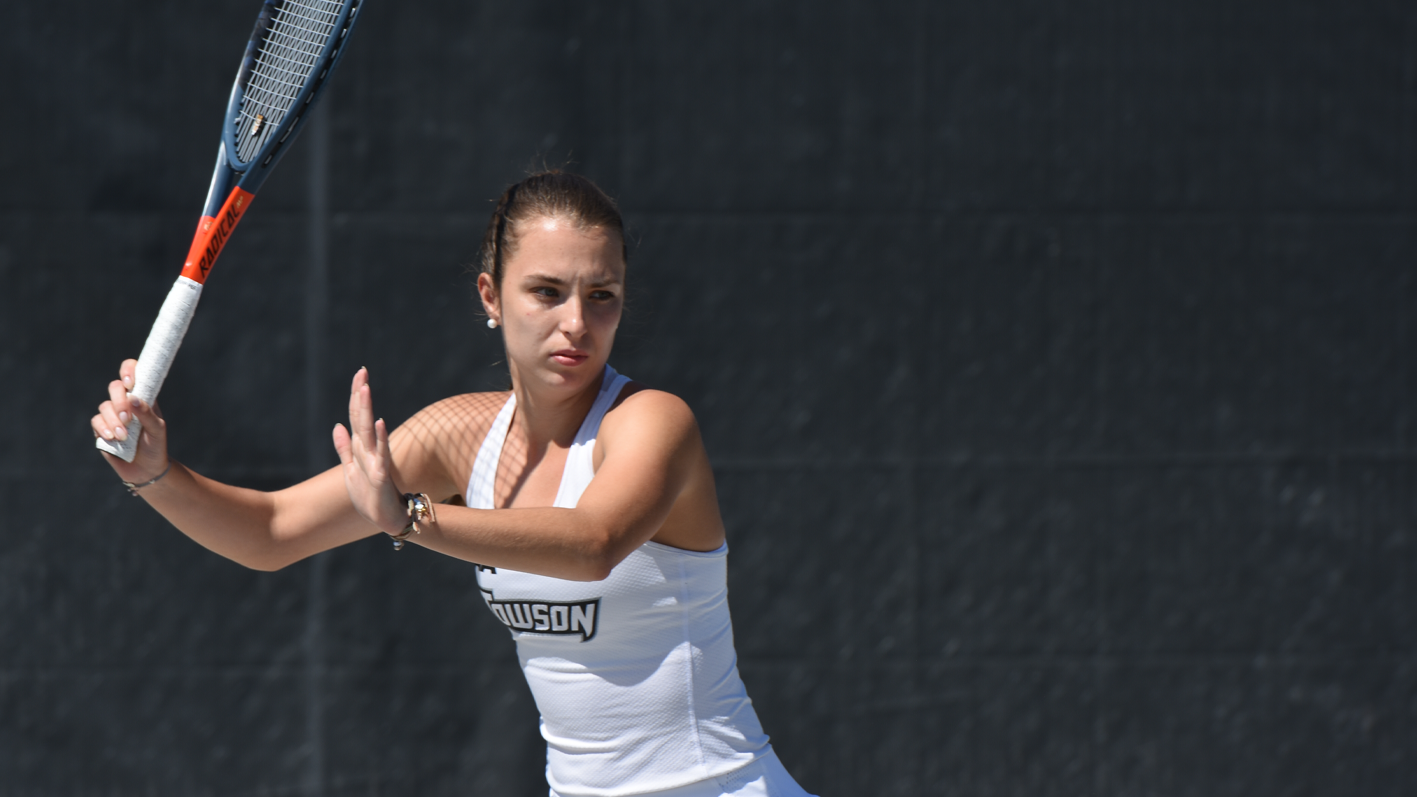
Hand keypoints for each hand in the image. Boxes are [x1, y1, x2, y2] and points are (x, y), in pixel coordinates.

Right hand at [92, 358, 169, 482]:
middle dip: (119, 402)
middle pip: (115, 387)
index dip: (128, 370)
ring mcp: (112, 415)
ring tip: (124, 436)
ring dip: (114, 420)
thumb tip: (132, 397)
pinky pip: (96, 421)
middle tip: (128, 419)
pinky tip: (113, 438)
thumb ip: (147, 413)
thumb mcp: (157, 429)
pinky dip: (103, 428)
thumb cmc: (156, 446)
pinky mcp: (101, 428)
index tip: (130, 382)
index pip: (133, 373)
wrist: (146, 469)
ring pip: (105, 405)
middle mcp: (126, 402)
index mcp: (143, 397)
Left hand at [332, 367, 406, 534]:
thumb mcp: (350, 470)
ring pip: (369, 432)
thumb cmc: (370, 496)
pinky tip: (379, 422)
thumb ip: (344, 448)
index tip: (359, 373)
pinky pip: (380, 454)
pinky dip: (380, 438)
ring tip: (365, 389)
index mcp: (360, 448)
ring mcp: (375, 462)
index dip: (356, 395)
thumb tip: (336, 426)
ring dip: (367, 410)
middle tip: (362, 371)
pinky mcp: (380, 476)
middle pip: (362, 418)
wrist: (386, 519)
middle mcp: (369, 451)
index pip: (356, 415)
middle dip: (361, 394)